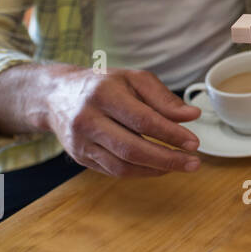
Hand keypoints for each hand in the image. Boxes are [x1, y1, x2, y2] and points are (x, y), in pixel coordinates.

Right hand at [45, 67, 201, 177]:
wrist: (56, 95)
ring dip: (156, 169)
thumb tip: (191, 116)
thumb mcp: (134, 79)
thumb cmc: (103, 85)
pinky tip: (158, 167)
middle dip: (167, 159)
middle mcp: (88, 120)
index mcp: (104, 95)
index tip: (194, 142)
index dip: (171, 134)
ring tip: (180, 165)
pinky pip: (114, 171)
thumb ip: (163, 98)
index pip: (143, 120)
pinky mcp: (80, 157)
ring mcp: (81, 142)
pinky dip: (141, 172)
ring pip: (122, 166)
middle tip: (193, 162)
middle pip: (132, 149)